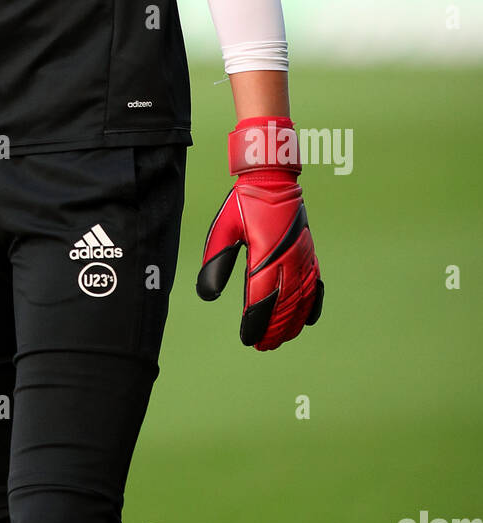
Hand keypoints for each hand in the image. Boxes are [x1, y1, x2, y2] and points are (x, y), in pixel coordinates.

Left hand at [196, 116, 323, 350]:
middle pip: (284, 305)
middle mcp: (288, 259)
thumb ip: (216, 260)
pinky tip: (307, 320)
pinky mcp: (309, 253)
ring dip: (292, 323)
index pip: (261, 298)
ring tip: (280, 339)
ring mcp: (302, 257)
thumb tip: (207, 294)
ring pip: (301, 299)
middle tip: (262, 346)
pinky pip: (315, 285)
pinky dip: (311, 305)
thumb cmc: (245, 201)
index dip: (256, 323)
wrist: (273, 176)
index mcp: (266, 253)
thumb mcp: (224, 227)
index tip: (249, 340)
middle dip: (273, 329)